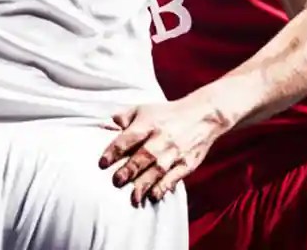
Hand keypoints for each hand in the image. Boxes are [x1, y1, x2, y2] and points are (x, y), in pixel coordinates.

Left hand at [98, 95, 230, 205]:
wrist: (203, 116)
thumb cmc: (167, 114)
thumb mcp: (143, 109)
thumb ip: (122, 118)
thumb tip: (103, 126)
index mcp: (149, 123)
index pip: (128, 138)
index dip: (114, 151)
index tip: (102, 163)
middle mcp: (162, 138)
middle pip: (144, 155)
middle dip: (130, 169)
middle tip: (117, 181)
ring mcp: (176, 152)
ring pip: (158, 169)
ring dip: (145, 184)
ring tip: (133, 197)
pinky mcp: (187, 163)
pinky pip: (175, 177)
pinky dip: (164, 187)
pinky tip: (154, 196)